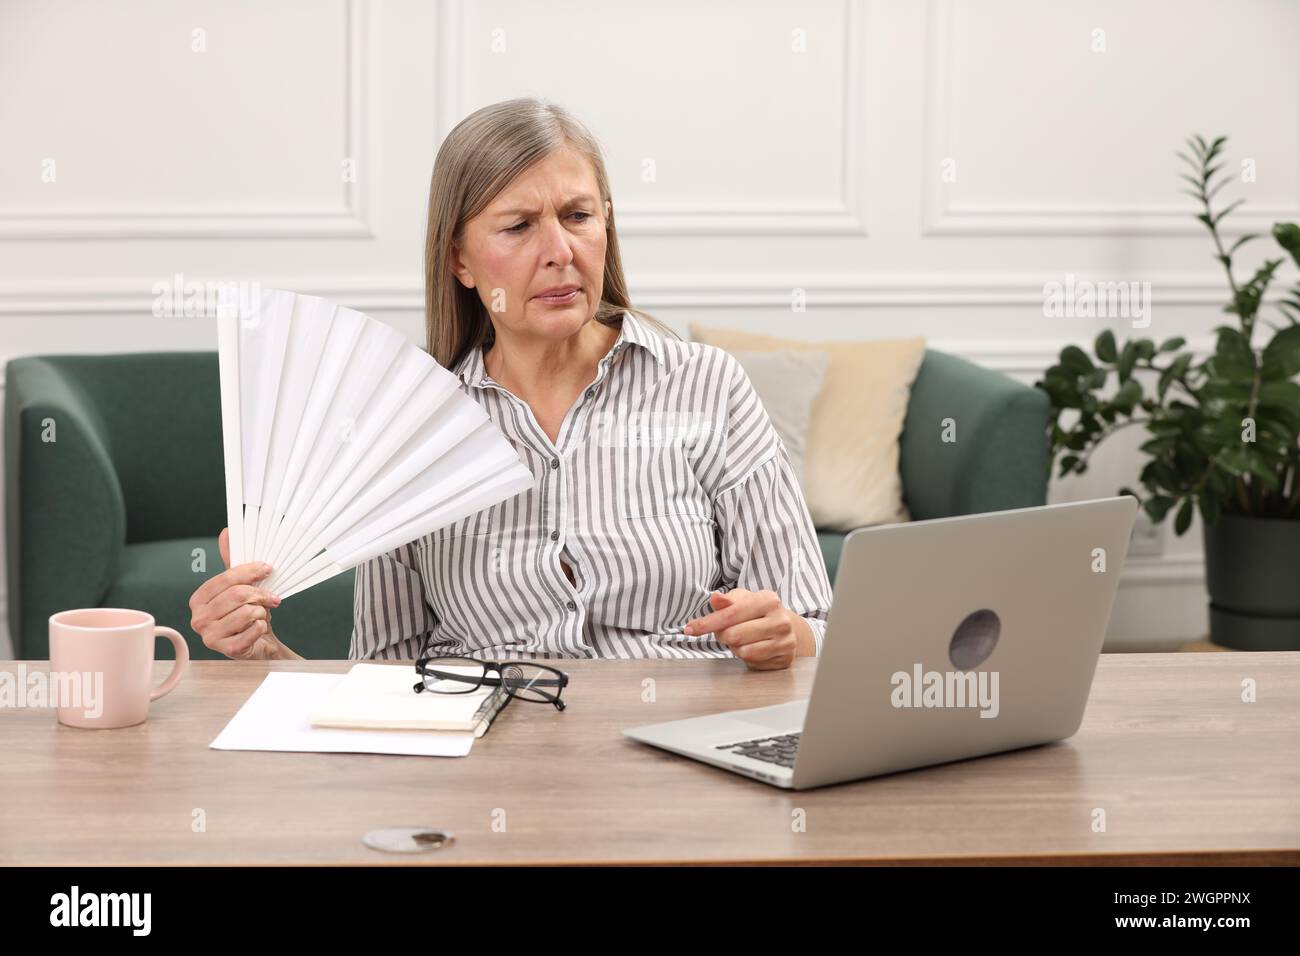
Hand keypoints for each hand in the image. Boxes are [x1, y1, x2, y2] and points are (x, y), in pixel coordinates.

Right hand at [188, 528, 296, 660]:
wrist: (258, 643)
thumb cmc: (247, 614)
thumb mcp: (240, 587)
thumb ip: (232, 562)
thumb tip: (226, 533)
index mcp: (198, 599)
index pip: (226, 578)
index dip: (250, 572)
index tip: (268, 569)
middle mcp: (199, 618)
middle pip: (238, 595)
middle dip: (260, 594)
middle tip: (272, 598)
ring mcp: (210, 636)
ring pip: (247, 612)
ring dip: (262, 612)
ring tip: (261, 614)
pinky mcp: (226, 650)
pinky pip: (253, 630)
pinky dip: (262, 626)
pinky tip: (259, 628)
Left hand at [682, 589, 811, 670]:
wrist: (786, 627)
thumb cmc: (758, 612)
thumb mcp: (742, 600)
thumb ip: (727, 601)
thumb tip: (715, 598)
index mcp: (769, 600)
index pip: (731, 614)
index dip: (707, 623)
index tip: (689, 629)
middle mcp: (780, 620)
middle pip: (734, 635)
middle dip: (723, 635)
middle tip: (726, 632)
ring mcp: (785, 641)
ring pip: (743, 652)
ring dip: (735, 648)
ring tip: (743, 638)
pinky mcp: (785, 659)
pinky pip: (753, 663)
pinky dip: (747, 657)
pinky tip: (753, 647)